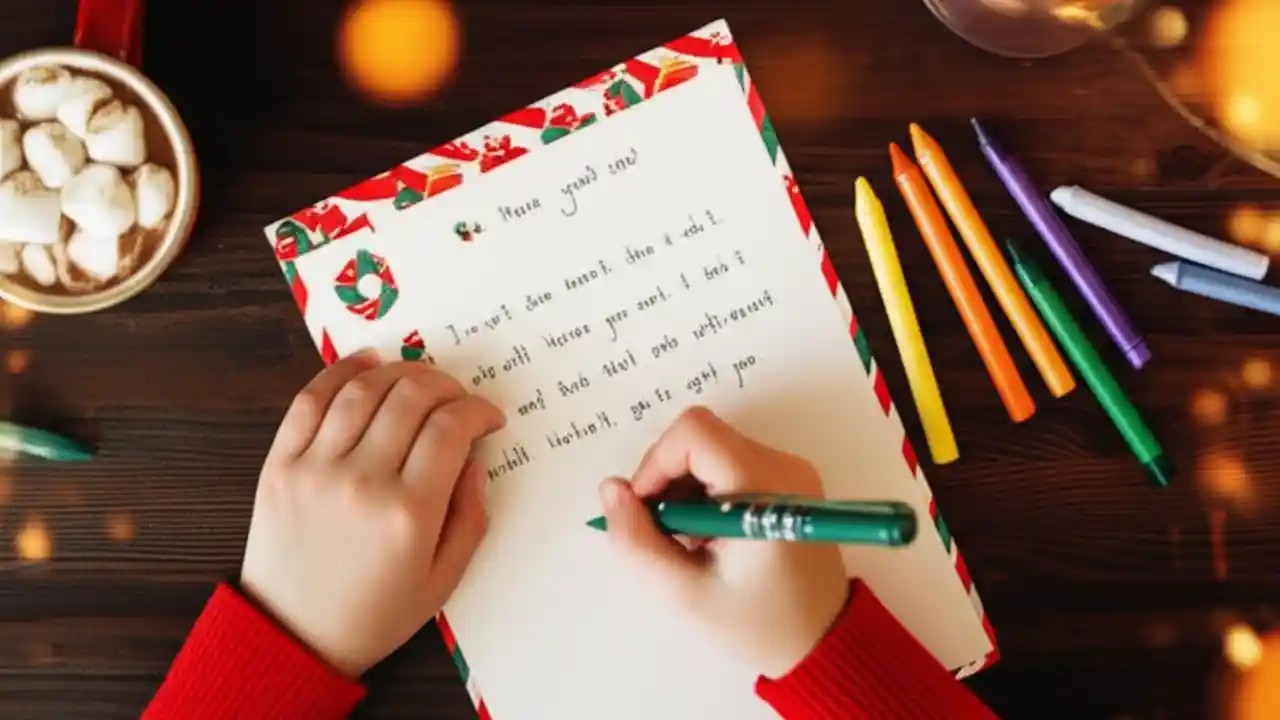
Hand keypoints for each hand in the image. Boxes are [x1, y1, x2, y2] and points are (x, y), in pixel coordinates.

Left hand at [240, 350, 504, 676]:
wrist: (292, 637)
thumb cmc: (374, 614)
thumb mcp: (443, 580)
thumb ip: (470, 518)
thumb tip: (474, 461)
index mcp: (409, 514)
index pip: (452, 428)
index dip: (478, 410)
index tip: (488, 417)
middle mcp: (362, 482)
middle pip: (412, 397)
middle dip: (446, 385)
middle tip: (457, 397)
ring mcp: (315, 469)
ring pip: (364, 389)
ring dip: (399, 371)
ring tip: (418, 379)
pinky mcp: (280, 465)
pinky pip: (310, 400)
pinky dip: (340, 372)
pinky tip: (366, 364)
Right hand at [599, 407, 848, 677]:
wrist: (822, 644)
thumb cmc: (758, 625)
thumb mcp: (684, 595)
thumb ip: (636, 543)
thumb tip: (611, 490)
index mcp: (764, 486)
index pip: (694, 432)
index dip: (656, 463)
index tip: (647, 511)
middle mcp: (782, 465)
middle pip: (699, 440)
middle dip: (667, 482)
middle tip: (666, 537)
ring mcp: (789, 471)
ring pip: (710, 452)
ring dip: (684, 491)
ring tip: (691, 545)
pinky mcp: (787, 482)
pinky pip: (728, 466)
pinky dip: (705, 495)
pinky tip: (709, 539)